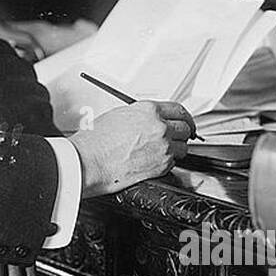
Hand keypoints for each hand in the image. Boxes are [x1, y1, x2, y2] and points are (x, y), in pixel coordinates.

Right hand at [66, 100, 195, 197]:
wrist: (90, 160)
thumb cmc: (96, 141)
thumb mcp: (119, 115)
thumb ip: (142, 115)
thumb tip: (151, 119)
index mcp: (149, 110)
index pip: (179, 110)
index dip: (184, 117)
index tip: (185, 122)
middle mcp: (159, 127)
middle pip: (185, 128)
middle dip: (183, 132)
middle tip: (179, 136)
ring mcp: (163, 147)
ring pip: (183, 147)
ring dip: (176, 148)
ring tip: (161, 151)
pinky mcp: (162, 165)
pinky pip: (174, 162)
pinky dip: (167, 162)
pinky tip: (153, 161)